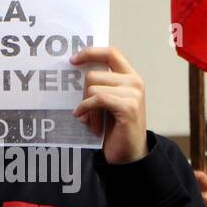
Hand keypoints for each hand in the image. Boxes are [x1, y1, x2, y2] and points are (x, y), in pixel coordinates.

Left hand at [71, 46, 146, 164]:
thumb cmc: (116, 128)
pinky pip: (97, 100)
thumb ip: (100, 86)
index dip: (90, 53)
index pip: (110, 53)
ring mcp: (133, 94)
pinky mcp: (128, 107)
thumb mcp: (108, 103)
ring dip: (86, 108)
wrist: (129, 154)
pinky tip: (84, 120)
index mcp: (130, 77)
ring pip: (93, 88)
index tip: (72, 60)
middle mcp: (134, 82)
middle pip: (94, 74)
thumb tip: (74, 72)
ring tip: (90, 121)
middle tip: (85, 112)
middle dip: (83, 94)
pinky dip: (86, 109)